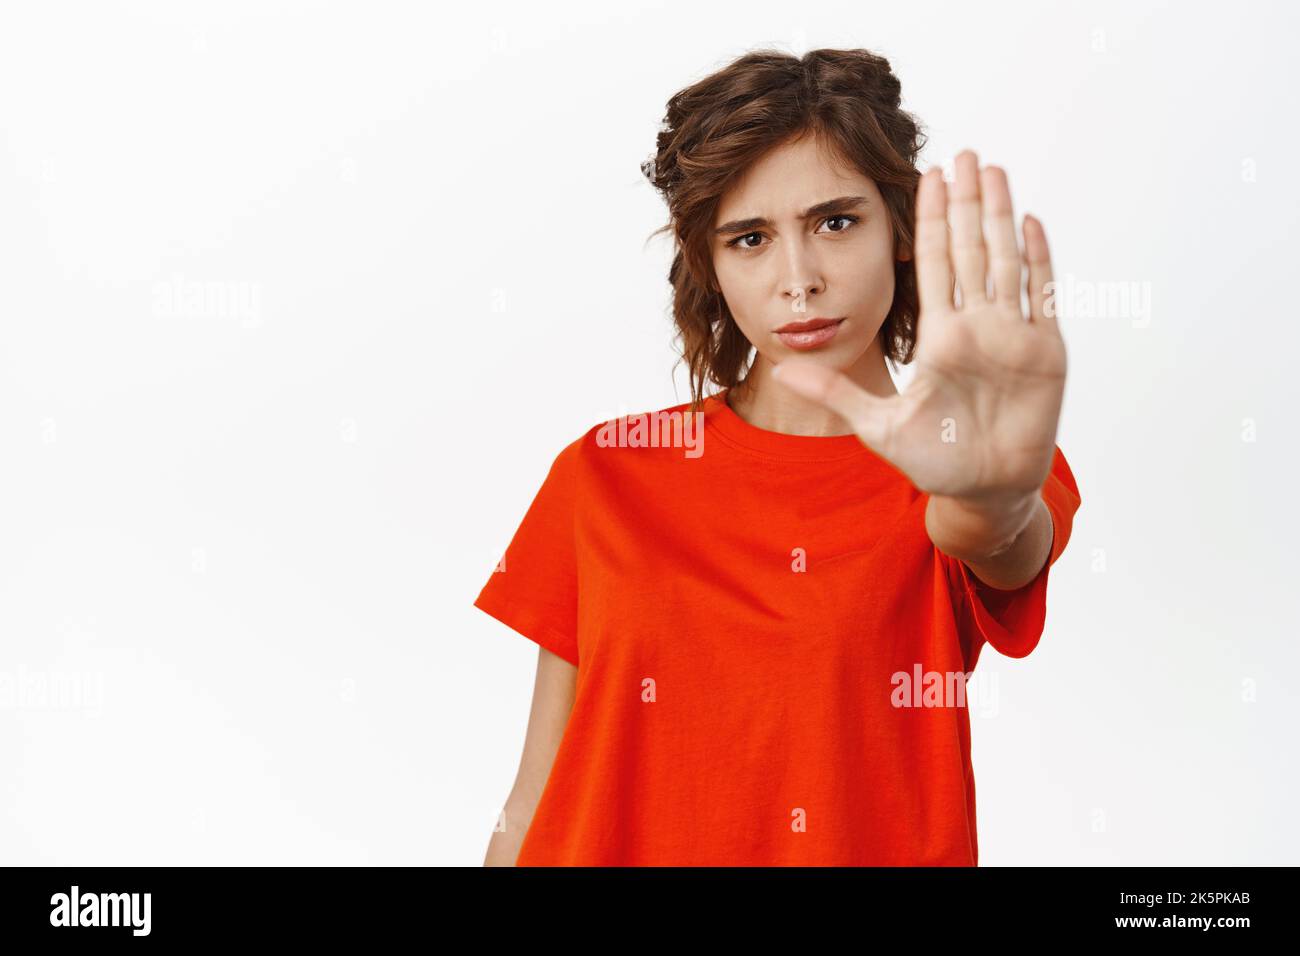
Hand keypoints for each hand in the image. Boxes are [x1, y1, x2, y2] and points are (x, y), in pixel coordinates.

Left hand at [772, 150, 1066, 503]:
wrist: (982, 491)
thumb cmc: (935, 461)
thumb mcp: (877, 424)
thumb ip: (834, 392)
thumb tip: (781, 367)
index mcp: (938, 336)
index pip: (930, 264)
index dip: (928, 221)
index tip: (923, 177)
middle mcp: (975, 326)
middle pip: (969, 249)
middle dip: (965, 202)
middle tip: (960, 153)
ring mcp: (1011, 336)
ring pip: (1005, 260)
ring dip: (1000, 215)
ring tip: (992, 170)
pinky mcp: (1044, 353)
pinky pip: (1042, 297)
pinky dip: (1038, 260)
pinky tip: (1030, 221)